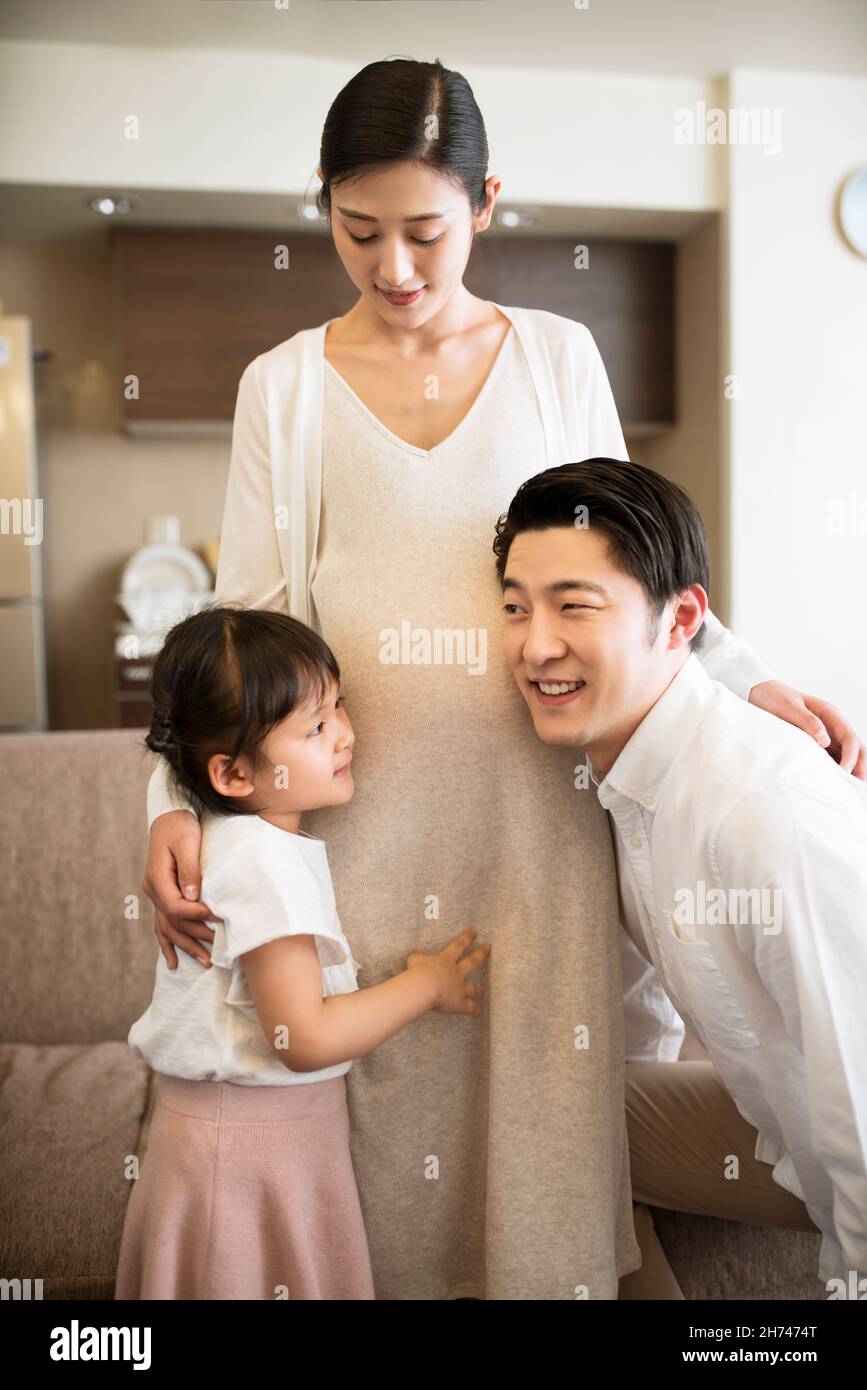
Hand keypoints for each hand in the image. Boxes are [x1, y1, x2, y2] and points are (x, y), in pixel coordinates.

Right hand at [141, 810, 220, 969]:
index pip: (175, 905)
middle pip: (174, 921)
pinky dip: (167, 944)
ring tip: (206, 962)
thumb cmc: (181, 826)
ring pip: (168, 928)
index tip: (217, 917)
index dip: (196, 914)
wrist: (169, 816)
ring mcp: (155, 895)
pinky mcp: (162, 896)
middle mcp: (152, 890)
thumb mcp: (187, 843)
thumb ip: (190, 870)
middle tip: (221, 947)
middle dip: (197, 935)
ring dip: (186, 946)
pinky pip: (162, 925)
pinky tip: (173, 963)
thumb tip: (193, 897)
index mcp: (157, 878)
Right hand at [405, 926, 490, 1016]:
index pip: (458, 945)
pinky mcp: (459, 1003)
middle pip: (471, 962)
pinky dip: (474, 1011)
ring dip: (478, 990)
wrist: (425, 987)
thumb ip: (418, 956)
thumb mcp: (415, 959)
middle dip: (481, 954)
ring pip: (473, 988)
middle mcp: (456, 973)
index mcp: (446, 960)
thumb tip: (417, 951)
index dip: (466, 938)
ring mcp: (460, 988)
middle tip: (489, 948)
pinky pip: (469, 1008)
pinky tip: (478, 1014)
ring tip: (483, 992)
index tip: (474, 931)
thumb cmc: (418, 972)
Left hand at [748, 680, 866, 780]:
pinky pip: (829, 757)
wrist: (758, 693)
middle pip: (855, 749)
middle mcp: (831, 725)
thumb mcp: (789, 707)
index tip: (843, 772)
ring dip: (849, 771)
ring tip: (846, 790)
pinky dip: (833, 770)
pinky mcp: (813, 743)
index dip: (851, 757)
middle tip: (857, 787)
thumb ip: (808, 722)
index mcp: (830, 714)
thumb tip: (825, 741)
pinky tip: (830, 783)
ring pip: (844, 755)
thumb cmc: (774, 697)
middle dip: (859, 767)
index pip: (850, 739)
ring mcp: (824, 735)